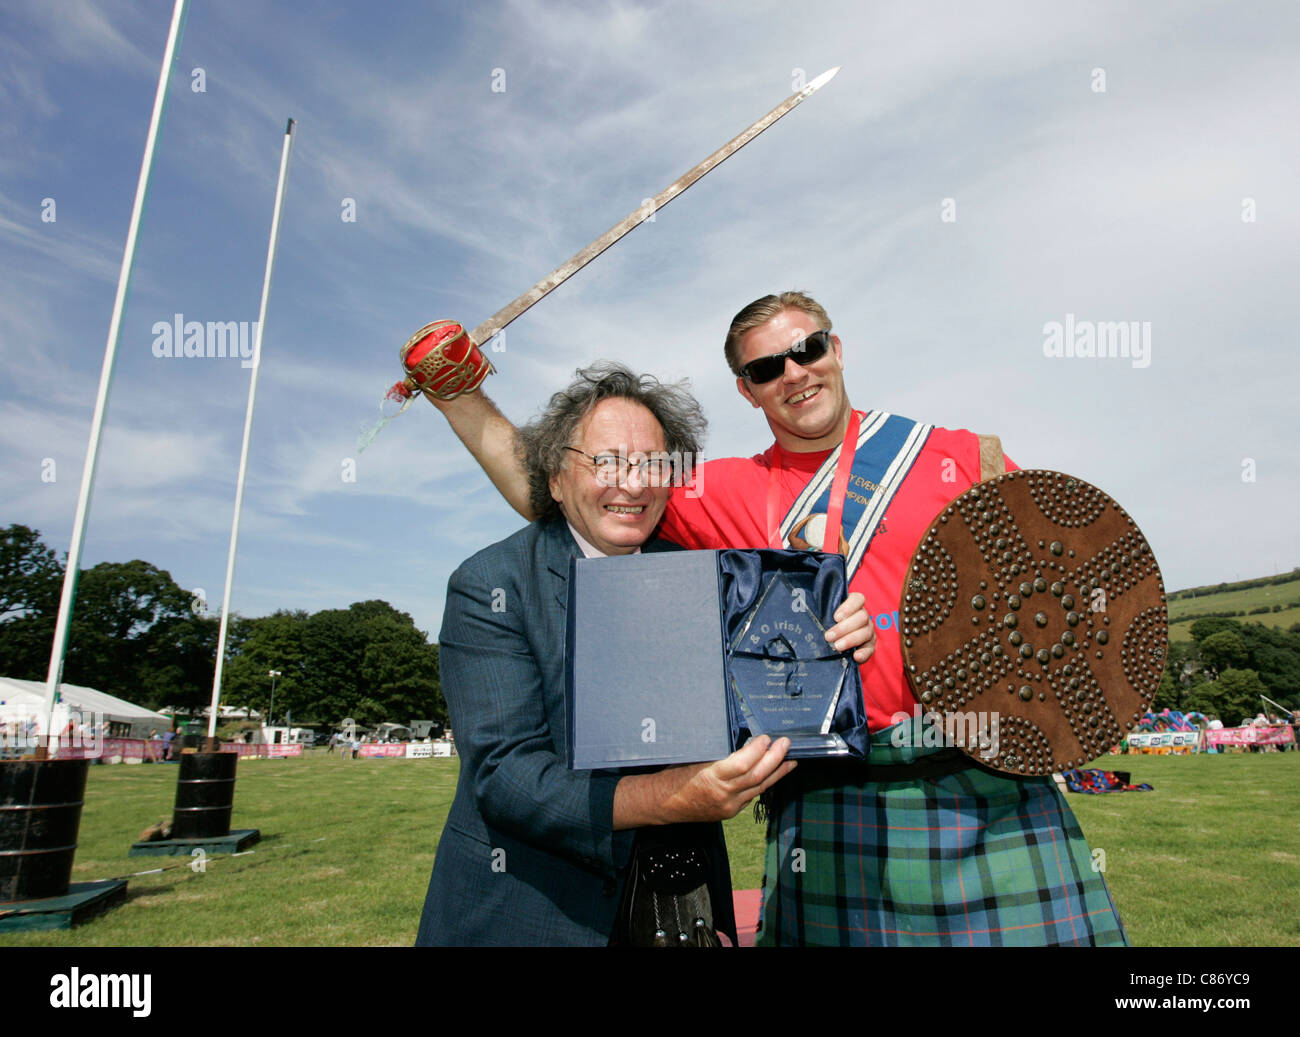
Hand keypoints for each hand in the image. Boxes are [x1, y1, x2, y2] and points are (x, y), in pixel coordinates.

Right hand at [613, 735, 794, 827]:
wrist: (663, 803)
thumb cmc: (675, 774)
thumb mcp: (694, 758)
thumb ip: (719, 753)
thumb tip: (743, 739)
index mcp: (711, 777)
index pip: (743, 764)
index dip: (758, 750)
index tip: (765, 737)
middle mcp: (723, 794)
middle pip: (757, 777)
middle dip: (775, 759)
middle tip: (786, 744)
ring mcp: (729, 806)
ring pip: (760, 788)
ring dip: (777, 772)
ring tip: (791, 760)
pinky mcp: (730, 812)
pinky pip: (752, 795)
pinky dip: (764, 782)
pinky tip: (773, 773)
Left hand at [825, 591, 875, 663]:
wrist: (829, 641)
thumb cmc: (823, 622)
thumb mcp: (821, 614)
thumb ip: (820, 609)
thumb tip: (803, 607)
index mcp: (853, 604)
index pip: (858, 599)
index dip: (848, 607)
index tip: (835, 617)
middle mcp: (863, 616)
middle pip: (861, 617)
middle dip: (844, 628)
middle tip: (828, 636)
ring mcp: (868, 631)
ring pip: (866, 632)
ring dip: (851, 640)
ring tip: (837, 646)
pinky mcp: (869, 645)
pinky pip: (870, 649)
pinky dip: (864, 653)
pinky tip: (855, 656)